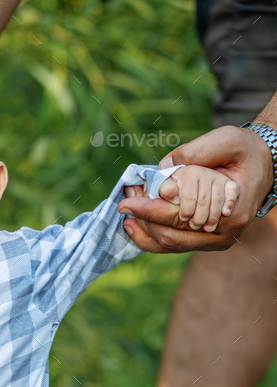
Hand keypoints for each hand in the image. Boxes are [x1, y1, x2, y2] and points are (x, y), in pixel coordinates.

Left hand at [118, 126, 273, 252]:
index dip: (149, 209)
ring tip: (128, 208)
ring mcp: (213, 242)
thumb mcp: (227, 140)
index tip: (125, 201)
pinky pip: (172, 245)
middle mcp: (222, 235)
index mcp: (230, 213)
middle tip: (124, 200)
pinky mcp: (205, 241)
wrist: (265, 166)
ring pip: (168, 246)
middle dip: (142, 219)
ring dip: (143, 229)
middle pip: (170, 237)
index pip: (179, 217)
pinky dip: (151, 235)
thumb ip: (195, 152)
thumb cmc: (246, 151)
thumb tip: (162, 170)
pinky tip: (135, 222)